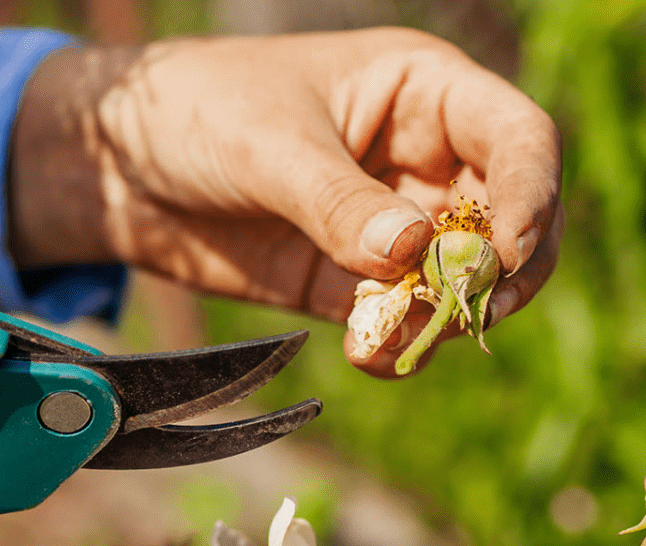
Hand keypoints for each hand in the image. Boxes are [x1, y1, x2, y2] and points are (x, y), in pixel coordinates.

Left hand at [8, 29, 562, 376]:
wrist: (112, 165)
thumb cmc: (193, 111)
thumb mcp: (267, 145)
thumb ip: (338, 202)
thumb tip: (410, 252)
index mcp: (423, 90)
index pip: (518, 138)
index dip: (533, 191)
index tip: (513, 247)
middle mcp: (423, 157)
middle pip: (508, 220)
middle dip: (499, 272)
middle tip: (474, 311)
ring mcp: (390, 225)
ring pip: (459, 283)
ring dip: (443, 319)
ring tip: (393, 338)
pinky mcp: (349, 282)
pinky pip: (398, 321)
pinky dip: (396, 344)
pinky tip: (367, 355)